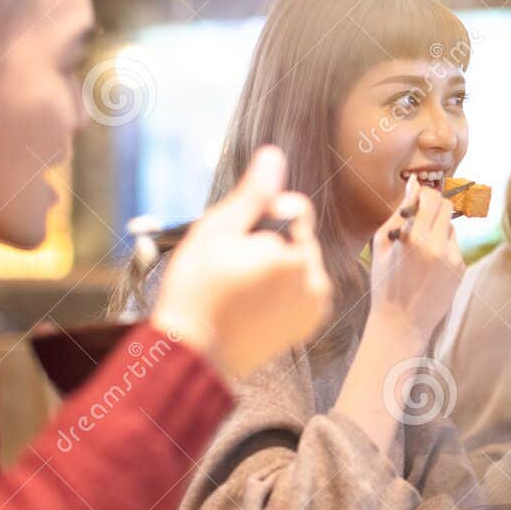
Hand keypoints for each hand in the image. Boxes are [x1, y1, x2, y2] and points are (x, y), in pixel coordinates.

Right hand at [151, 145, 331, 380]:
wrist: (194, 354)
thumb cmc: (196, 290)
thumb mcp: (216, 232)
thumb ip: (253, 194)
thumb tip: (275, 155)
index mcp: (296, 255)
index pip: (295, 207)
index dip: (262, 215)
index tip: (236, 241)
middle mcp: (316, 281)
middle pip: (298, 236)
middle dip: (270, 241)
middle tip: (233, 267)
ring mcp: (316, 306)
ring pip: (299, 262)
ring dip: (276, 264)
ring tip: (241, 287)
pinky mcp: (309, 325)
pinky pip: (301, 289)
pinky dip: (282, 289)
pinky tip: (252, 303)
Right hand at [367, 175, 465, 345]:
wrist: (402, 323)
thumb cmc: (385, 282)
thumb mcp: (382, 244)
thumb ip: (399, 212)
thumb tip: (413, 183)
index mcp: (415, 238)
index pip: (431, 197)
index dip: (424, 193)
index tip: (416, 197)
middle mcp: (438, 246)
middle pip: (446, 206)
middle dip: (434, 205)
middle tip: (420, 215)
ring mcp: (453, 258)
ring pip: (451, 226)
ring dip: (438, 228)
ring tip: (420, 248)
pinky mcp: (461, 269)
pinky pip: (454, 246)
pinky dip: (443, 247)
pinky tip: (428, 265)